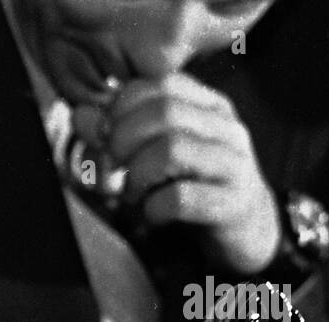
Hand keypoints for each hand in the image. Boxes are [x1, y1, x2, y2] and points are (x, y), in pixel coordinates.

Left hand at [81, 73, 281, 274]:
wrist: (248, 229)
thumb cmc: (193, 186)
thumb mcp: (155, 155)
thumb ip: (118, 134)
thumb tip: (81, 116)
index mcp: (207, 105)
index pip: (157, 85)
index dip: (119, 110)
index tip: (104, 139)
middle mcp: (225, 127)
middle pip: (162, 112)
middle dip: (122, 142)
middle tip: (114, 171)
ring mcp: (233, 163)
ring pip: (171, 150)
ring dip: (136, 176)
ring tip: (132, 194)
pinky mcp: (232, 203)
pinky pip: (179, 198)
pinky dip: (153, 209)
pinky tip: (153, 215)